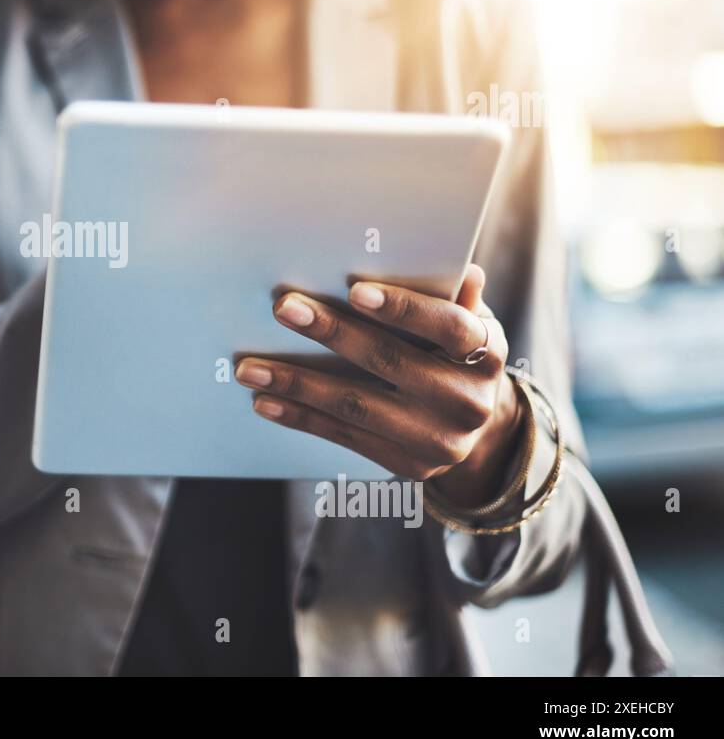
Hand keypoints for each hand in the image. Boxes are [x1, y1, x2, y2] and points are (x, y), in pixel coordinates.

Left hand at [236, 264, 526, 504]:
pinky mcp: (409, 467)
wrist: (480, 426)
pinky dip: (301, 418)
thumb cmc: (458, 353)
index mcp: (486, 354)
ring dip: (298, 384)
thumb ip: (459, 300)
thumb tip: (463, 272)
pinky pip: (346, 438)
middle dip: (332, 333)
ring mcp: (439, 441)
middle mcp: (468, 402)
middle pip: (390, 363)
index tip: (355, 290)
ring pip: (358, 407)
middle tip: (285, 309)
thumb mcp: (472, 322)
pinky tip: (265, 401)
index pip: (448, 327)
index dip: (404, 308)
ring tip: (251, 368)